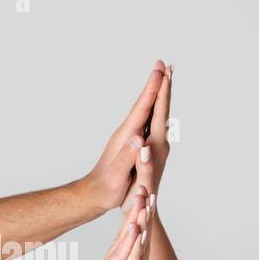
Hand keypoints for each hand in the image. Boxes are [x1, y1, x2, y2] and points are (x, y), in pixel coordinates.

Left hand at [82, 61, 165, 211]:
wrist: (93, 194)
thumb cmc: (106, 189)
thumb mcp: (116, 177)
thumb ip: (126, 158)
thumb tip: (138, 139)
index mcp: (126, 138)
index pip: (142, 110)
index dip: (152, 91)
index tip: (161, 73)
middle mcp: (127, 133)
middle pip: (144, 103)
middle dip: (155, 84)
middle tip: (165, 64)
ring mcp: (129, 137)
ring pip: (145, 109)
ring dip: (154, 92)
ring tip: (163, 77)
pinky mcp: (130, 142)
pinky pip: (144, 119)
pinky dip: (152, 106)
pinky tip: (156, 104)